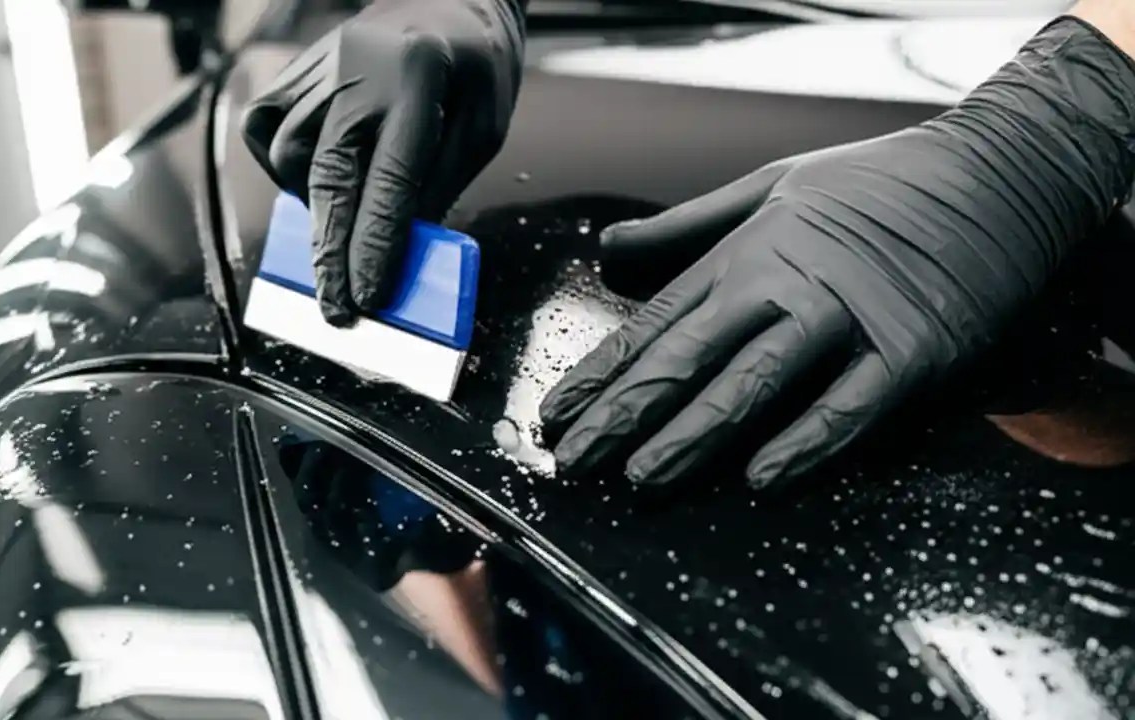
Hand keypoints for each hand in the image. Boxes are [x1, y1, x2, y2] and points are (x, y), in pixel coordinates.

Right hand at [242, 0, 525, 324]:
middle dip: (332, 251)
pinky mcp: (296, 67)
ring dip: (313, 207)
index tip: (368, 296)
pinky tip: (309, 182)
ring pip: (291, 154)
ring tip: (342, 231)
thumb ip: (437, 185)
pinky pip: (266, 127)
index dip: (375, 245)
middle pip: (329, 174)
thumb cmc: (475, 68)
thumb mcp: (481, 129)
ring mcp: (321, 64)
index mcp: (419, 78)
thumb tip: (395, 253)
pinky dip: (280, 165)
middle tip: (337, 306)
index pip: (390, 179)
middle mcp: (359, 67)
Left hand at [540, 17, 1134, 489]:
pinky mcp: (909, 352)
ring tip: (644, 478)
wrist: (997, 176)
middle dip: (624, 416)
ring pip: (754, 386)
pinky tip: (763, 480)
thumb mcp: (769, 186)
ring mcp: (846, 321)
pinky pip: (850, 409)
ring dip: (693, 437)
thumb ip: (685, 228)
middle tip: (576, 461)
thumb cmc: (876, 186)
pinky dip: (806, 444)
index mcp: (745, 255)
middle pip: (688, 361)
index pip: (656, 324)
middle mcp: (784, 288)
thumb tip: (608, 250)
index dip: (602, 374)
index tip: (557, 415)